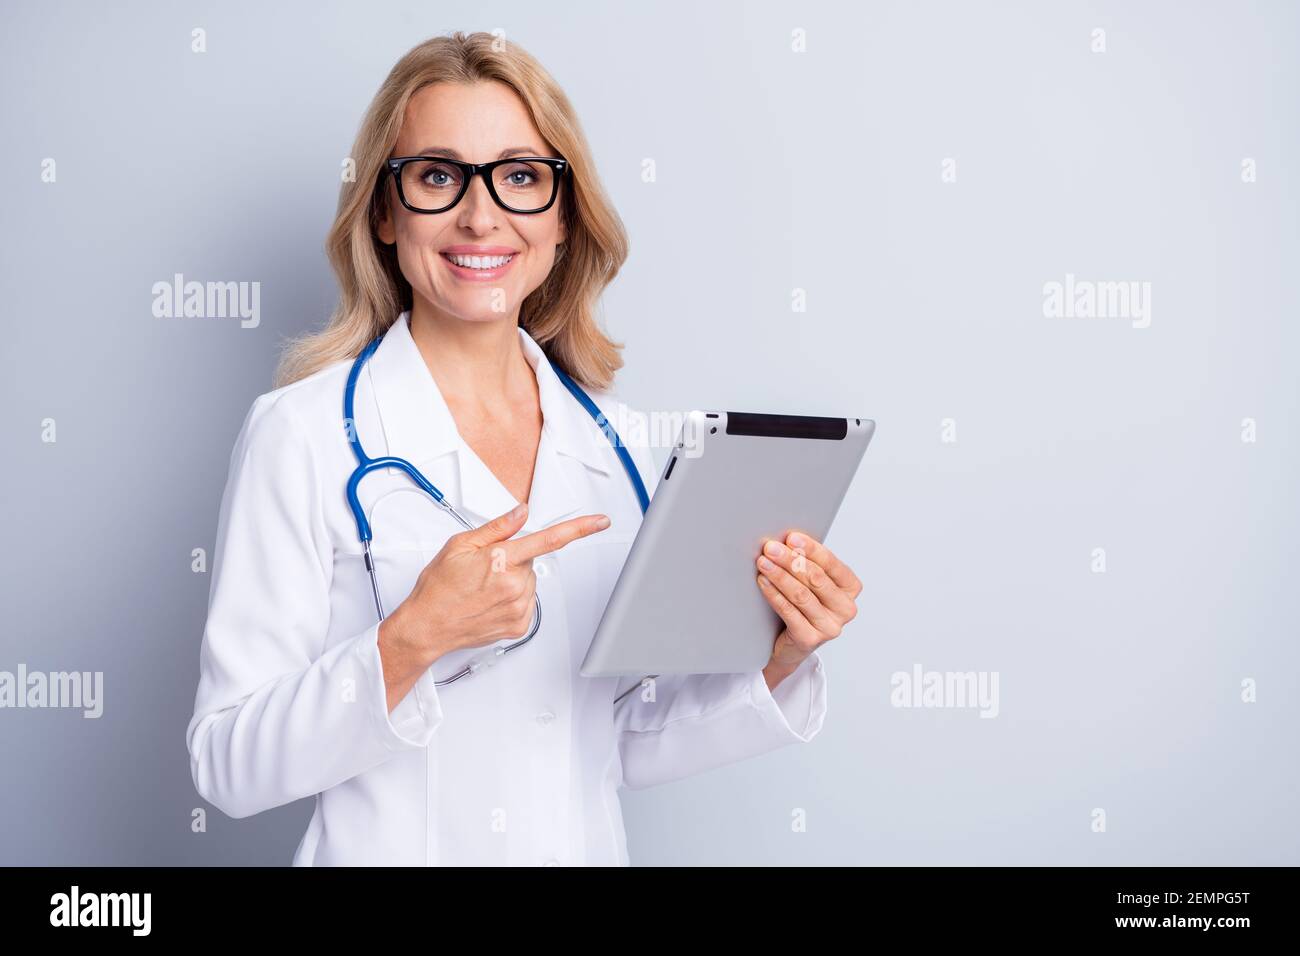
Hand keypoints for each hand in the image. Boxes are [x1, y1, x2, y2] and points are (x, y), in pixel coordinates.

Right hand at [377, 501, 608, 709]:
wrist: (427, 626)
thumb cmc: (438, 587)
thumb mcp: (460, 545)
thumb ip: (497, 528)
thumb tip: (521, 512)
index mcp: (501, 560)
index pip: (549, 539)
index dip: (579, 528)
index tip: (600, 521)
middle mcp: (514, 585)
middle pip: (532, 561)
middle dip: (514, 560)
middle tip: (485, 569)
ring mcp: (518, 607)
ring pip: (530, 582)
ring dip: (514, 581)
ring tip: (484, 589)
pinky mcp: (519, 625)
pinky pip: (527, 603)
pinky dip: (513, 600)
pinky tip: (490, 602)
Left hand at [753, 531, 861, 688]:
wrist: (791, 645)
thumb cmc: (802, 606)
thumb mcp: (811, 583)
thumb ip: (808, 564)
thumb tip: (787, 541)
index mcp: (850, 589)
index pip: (832, 565)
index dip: (812, 549)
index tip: (792, 538)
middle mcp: (845, 609)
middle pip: (816, 579)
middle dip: (791, 561)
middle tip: (771, 548)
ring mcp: (830, 627)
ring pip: (801, 595)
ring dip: (780, 575)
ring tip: (763, 562)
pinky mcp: (810, 639)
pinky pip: (789, 611)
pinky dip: (774, 594)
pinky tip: (763, 582)